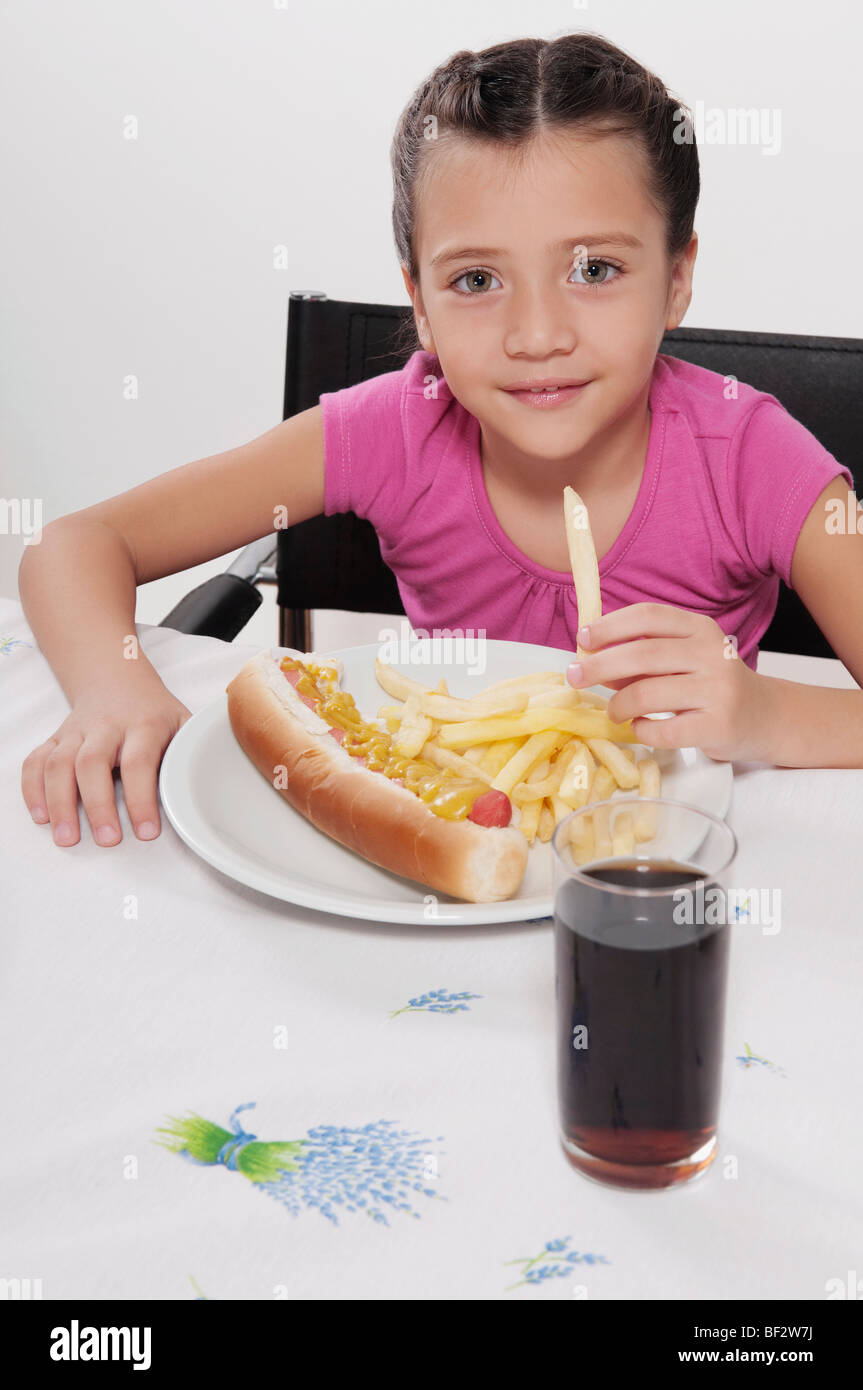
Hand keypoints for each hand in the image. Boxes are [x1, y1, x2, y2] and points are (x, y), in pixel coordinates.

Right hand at [21, 679, 192, 846]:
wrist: (116, 677)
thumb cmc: (155, 712)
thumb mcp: (183, 723)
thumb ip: (191, 755)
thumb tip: (210, 794)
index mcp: (144, 724)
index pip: (140, 761)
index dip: (141, 798)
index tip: (146, 832)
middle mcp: (106, 726)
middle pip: (92, 762)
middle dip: (96, 804)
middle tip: (107, 841)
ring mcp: (76, 731)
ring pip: (58, 763)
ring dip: (59, 802)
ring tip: (67, 838)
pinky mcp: (55, 738)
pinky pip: (36, 762)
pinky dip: (33, 790)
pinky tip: (41, 817)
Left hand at [566, 602, 769, 760]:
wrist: (766, 716)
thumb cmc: (714, 685)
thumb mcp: (685, 659)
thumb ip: (644, 658)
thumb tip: (591, 662)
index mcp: (700, 629)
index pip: (648, 617)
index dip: (610, 625)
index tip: (582, 638)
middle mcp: (711, 654)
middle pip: (642, 654)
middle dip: (599, 665)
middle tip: (574, 677)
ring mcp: (717, 690)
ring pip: (647, 693)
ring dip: (618, 705)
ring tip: (614, 712)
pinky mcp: (717, 725)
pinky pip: (663, 730)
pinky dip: (642, 730)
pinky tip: (641, 728)